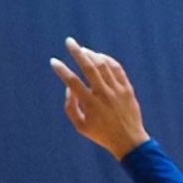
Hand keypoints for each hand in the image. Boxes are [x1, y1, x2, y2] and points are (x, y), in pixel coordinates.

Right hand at [50, 38, 149, 159]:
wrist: (128, 140)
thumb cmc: (101, 134)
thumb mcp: (80, 126)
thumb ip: (71, 107)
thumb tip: (69, 88)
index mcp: (90, 104)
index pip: (73, 82)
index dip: (61, 70)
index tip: (54, 61)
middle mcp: (104, 94)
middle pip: (89, 67)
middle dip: (77, 52)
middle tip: (69, 41)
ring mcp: (117, 90)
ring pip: (103, 65)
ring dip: (92, 54)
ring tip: (83, 50)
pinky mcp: (127, 88)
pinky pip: (117, 68)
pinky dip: (107, 60)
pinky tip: (99, 57)